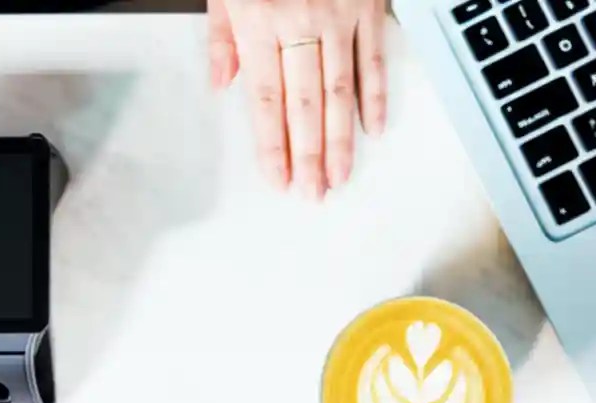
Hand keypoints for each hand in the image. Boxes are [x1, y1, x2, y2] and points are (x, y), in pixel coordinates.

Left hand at [208, 0, 388, 199]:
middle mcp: (299, 21)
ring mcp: (338, 15)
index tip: (277, 177)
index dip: (273, 144)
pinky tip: (372, 129)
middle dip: (308, 155)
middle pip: (305, 103)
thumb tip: (220, 81)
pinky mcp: (367, 6)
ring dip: (340, 139)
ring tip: (338, 175)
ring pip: (340, 90)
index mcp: (259, 19)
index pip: (266, 98)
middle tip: (311, 191)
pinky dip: (376, 96)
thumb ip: (221, 32)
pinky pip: (373, 58)